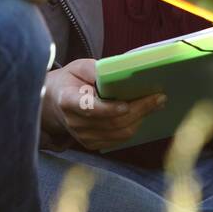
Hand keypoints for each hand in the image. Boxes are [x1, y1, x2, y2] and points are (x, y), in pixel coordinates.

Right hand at [41, 59, 165, 151]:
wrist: (53, 104)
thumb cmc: (70, 81)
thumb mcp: (78, 67)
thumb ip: (96, 70)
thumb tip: (119, 72)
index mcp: (68, 101)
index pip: (89, 108)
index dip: (108, 109)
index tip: (126, 104)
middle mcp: (74, 123)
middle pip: (111, 122)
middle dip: (139, 110)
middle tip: (158, 98)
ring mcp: (82, 137)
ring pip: (119, 132)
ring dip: (141, 119)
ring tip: (156, 104)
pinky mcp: (91, 144)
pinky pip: (118, 139)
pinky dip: (134, 126)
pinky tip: (144, 114)